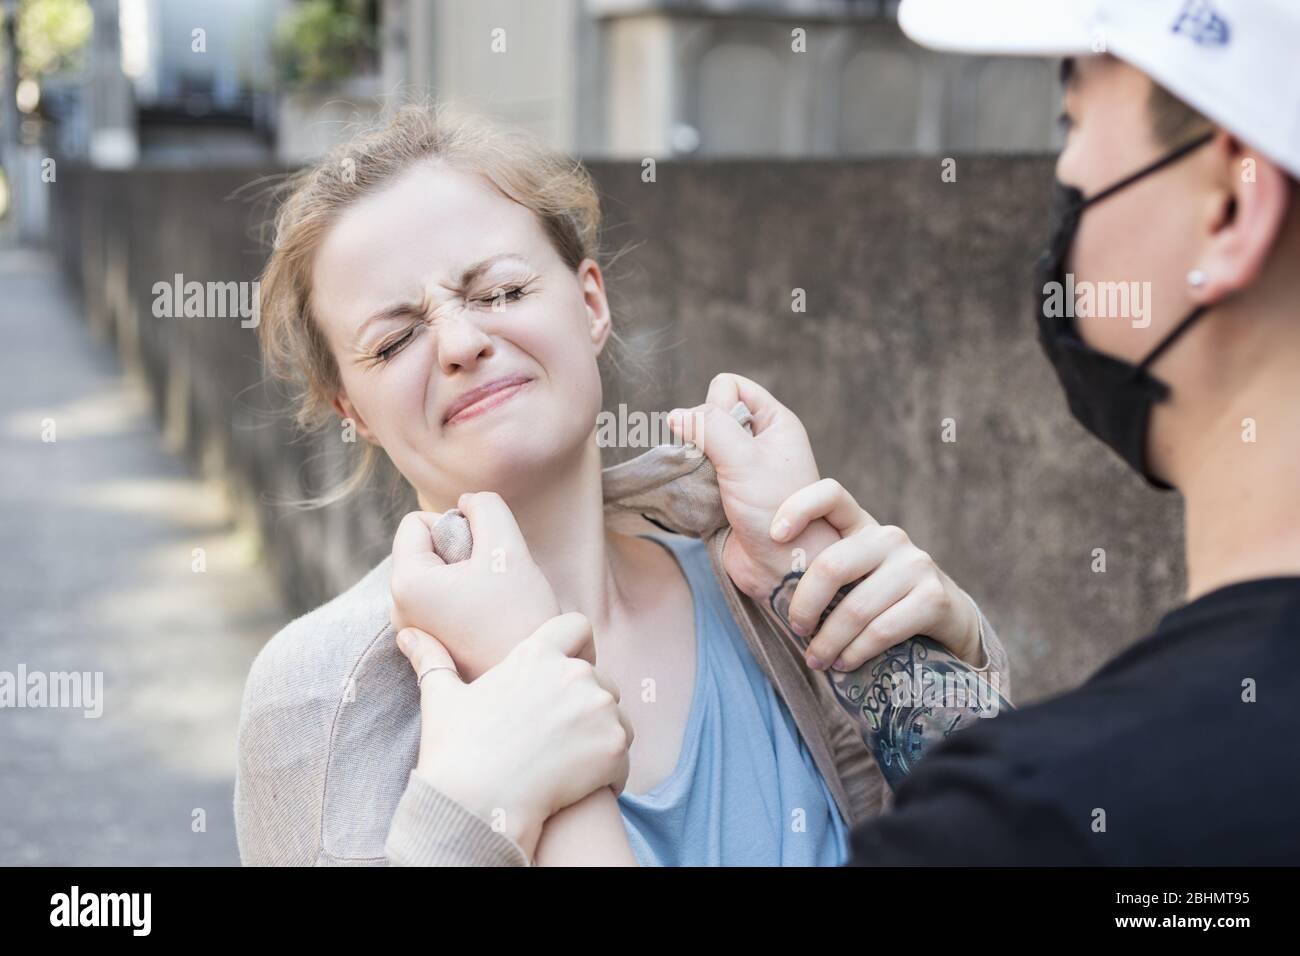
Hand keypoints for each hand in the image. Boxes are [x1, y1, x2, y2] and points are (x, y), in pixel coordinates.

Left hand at [390, 491, 562, 680]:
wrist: (532, 682)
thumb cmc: (520, 615)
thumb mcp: (507, 547)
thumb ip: (486, 507)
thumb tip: (466, 502)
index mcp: (406, 582)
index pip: (416, 523)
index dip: (454, 525)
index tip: (482, 554)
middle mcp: (397, 609)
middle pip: (423, 550)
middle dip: (459, 553)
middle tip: (491, 580)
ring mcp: (411, 632)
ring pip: (435, 576)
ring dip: (465, 577)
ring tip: (492, 601)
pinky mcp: (429, 647)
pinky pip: (440, 602)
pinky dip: (464, 600)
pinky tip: (488, 619)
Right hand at [396, 614, 633, 858]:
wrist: (478, 805)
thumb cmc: (455, 752)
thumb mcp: (440, 699)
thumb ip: (431, 661)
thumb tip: (407, 635)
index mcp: (536, 655)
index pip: (577, 626)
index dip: (578, 645)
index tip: (569, 669)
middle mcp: (573, 673)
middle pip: (599, 679)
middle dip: (586, 704)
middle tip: (558, 737)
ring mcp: (598, 708)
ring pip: (616, 717)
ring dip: (600, 737)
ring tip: (567, 764)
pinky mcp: (613, 745)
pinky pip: (623, 756)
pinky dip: (609, 772)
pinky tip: (579, 787)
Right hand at [667, 373, 838, 598]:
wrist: (783, 570)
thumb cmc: (777, 513)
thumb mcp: (745, 461)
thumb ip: (709, 428)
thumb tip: (675, 415)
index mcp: (774, 422)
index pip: (730, 386)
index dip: (717, 406)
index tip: (723, 441)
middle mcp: (759, 441)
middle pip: (709, 415)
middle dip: (701, 438)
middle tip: (714, 467)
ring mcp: (741, 468)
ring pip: (698, 446)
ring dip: (694, 464)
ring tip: (706, 487)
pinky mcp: (725, 494)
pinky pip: (695, 475)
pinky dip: (691, 484)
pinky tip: (700, 500)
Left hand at [771, 478, 983, 669]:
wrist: (944, 619)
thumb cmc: (877, 597)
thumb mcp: (849, 574)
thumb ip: (815, 567)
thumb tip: (750, 570)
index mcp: (861, 524)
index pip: (830, 494)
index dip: (799, 507)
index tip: (774, 535)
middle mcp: (889, 537)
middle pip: (833, 565)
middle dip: (805, 606)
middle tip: (796, 629)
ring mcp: (915, 565)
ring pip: (856, 607)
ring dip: (828, 642)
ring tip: (817, 659)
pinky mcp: (933, 598)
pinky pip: (882, 630)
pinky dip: (856, 652)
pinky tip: (845, 663)